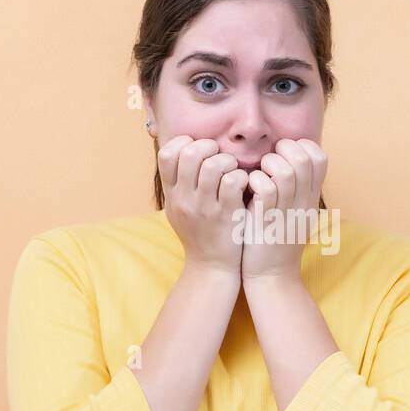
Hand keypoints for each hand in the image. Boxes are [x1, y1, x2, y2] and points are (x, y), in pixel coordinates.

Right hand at [157, 135, 249, 276]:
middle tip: (219, 157)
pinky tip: (243, 184)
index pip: (166, 153)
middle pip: (190, 153)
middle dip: (209, 147)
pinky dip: (242, 176)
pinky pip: (234, 181)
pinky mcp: (227, 215)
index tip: (198, 150)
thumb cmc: (198, 233)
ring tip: (233, 170)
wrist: (211, 267)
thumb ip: (178, 182)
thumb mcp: (177, 208)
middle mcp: (184, 199)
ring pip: (214, 165)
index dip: (184, 143)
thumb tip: (182, 149)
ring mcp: (205, 207)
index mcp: (171, 194)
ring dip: (228, 161)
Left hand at [241, 138, 327, 282]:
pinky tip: (249, 187)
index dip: (301, 146)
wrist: (272, 275)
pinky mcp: (266, 221)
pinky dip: (255, 181)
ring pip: (286, 172)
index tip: (284, 154)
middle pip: (304, 159)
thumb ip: (297, 187)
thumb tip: (287, 158)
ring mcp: (286, 212)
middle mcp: (303, 202)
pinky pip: (265, 189)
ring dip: (268, 164)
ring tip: (259, 173)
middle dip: (283, 149)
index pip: (320, 157)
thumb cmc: (277, 238)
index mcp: (311, 197)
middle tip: (268, 161)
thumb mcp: (296, 211)